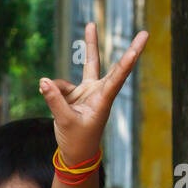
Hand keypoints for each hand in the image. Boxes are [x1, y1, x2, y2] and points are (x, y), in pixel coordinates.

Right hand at [39, 22, 147, 163]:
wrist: (75, 154)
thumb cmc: (77, 141)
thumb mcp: (65, 121)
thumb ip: (54, 100)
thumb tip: (43, 81)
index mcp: (103, 100)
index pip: (117, 76)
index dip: (127, 60)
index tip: (138, 45)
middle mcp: (98, 91)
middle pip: (99, 63)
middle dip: (102, 44)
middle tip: (143, 33)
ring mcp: (86, 92)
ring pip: (71, 79)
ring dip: (59, 87)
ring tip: (57, 106)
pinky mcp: (74, 95)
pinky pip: (59, 88)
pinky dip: (52, 93)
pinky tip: (48, 100)